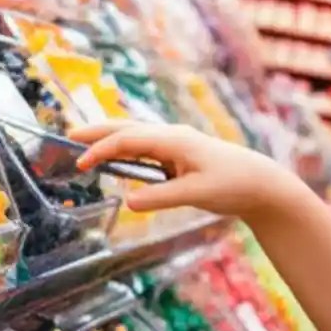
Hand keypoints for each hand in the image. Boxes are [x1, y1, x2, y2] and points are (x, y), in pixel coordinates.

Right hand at [69, 121, 304, 220]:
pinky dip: (125, 148)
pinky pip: (145, 146)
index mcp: (174, 140)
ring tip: (85, 142)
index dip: (101, 150)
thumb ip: (160, 198)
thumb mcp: (195, 195)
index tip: (80, 163)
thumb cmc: (232, 185)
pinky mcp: (180, 153)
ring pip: (135, 134)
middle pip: (127, 128)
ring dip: (109, 137)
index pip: (128, 140)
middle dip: (98, 131)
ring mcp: (176, 143)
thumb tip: (127, 202)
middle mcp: (172, 136)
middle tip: (69, 135)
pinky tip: (116, 156)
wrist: (262, 183)